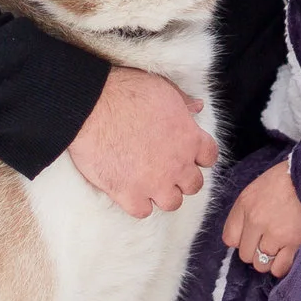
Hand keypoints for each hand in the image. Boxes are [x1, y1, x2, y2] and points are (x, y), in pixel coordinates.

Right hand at [68, 67, 218, 217]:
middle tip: (167, 169)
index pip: (209, 157)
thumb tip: (198, 106)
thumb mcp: (162, 89)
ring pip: (172, 203)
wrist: (91, 107)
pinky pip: (143, 211)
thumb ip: (183, 102)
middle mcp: (177, 165)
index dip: (199, 156)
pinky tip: (130, 190)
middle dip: (182, 178)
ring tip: (150, 183)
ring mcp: (154, 183)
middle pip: (193, 185)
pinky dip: (137, 204)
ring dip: (163, 194)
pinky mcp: (129, 194)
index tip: (187, 154)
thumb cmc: (126, 92)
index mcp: (189, 138)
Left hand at [221, 157, 300, 278]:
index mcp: (245, 205)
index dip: (240, 241)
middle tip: (266, 242)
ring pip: (261, 264)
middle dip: (254, 251)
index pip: (230, 239)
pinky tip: (286, 256)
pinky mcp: (295, 242)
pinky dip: (281, 266)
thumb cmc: (285, 182)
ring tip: (277, 249)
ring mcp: (275, 233)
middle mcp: (257, 220)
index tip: (250, 238)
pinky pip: (280, 268)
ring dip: (268, 260)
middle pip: (245, 255)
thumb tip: (240, 237)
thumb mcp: (256, 189)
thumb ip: (244, 213)